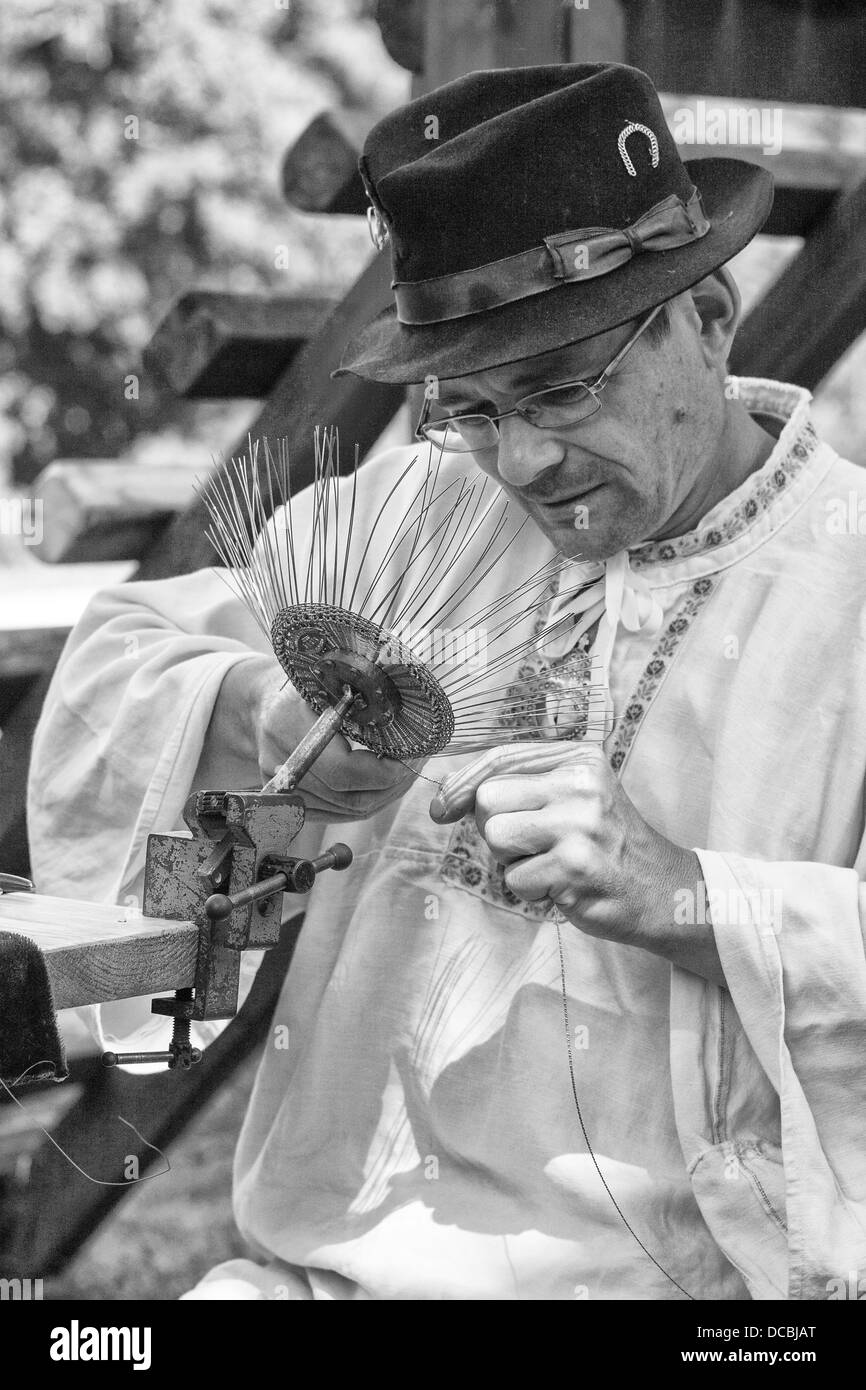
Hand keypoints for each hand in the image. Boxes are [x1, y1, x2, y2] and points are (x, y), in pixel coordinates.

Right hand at [255, 664, 421, 820]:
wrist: (261, 705)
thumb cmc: (301, 684)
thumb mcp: (329, 677)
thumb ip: (360, 693)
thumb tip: (408, 709)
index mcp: (288, 731)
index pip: (344, 772)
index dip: (385, 770)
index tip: (412, 754)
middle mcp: (283, 769)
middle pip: (351, 798)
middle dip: (395, 783)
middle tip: (420, 761)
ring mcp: (286, 792)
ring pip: (351, 810)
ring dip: (387, 793)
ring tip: (409, 770)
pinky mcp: (294, 805)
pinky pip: (341, 813)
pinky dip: (370, 800)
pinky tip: (388, 783)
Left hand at [430, 741, 699, 952]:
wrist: (663, 891)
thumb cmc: (606, 846)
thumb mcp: (573, 798)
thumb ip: (517, 788)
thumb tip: (444, 800)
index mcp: (580, 758)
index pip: (501, 757)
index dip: (462, 782)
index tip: (442, 806)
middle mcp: (582, 784)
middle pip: (488, 799)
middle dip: (496, 829)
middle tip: (534, 844)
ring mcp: (580, 825)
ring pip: (496, 838)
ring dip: (512, 862)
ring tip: (549, 864)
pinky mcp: (575, 867)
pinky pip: (515, 879)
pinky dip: (531, 891)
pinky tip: (563, 886)